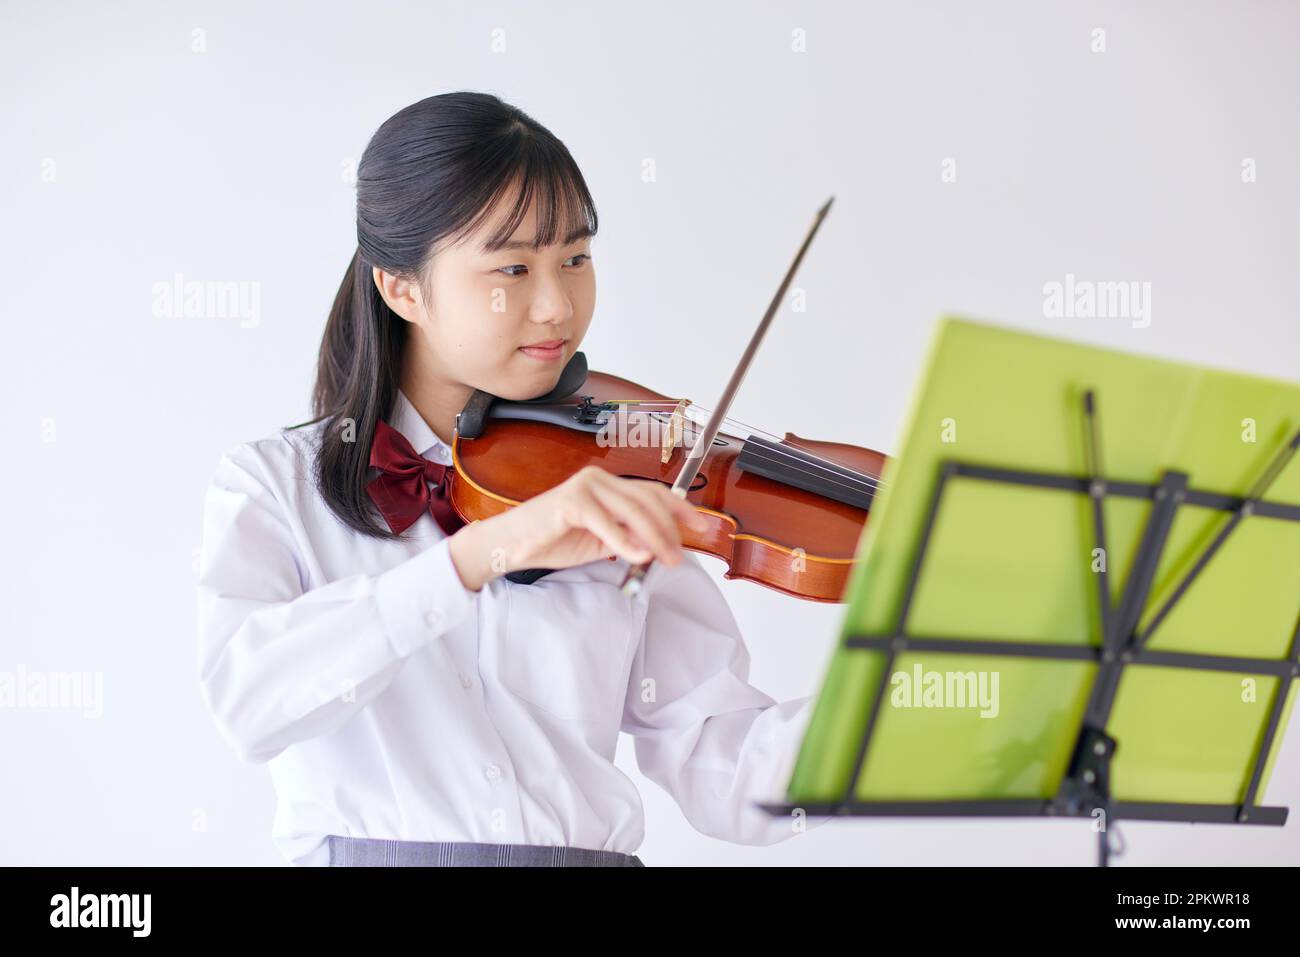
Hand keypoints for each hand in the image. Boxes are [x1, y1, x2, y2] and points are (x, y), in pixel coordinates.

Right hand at [448, 465, 707, 591]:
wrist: (512, 545)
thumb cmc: (552, 540)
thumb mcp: (601, 541)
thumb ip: (628, 537)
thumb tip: (661, 545)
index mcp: (607, 485)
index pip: (652, 492)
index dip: (681, 509)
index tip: (703, 526)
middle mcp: (598, 479)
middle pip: (648, 501)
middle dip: (672, 529)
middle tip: (680, 555)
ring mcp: (585, 487)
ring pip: (633, 510)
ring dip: (655, 537)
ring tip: (665, 559)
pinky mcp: (571, 501)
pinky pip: (607, 522)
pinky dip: (626, 541)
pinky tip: (639, 555)